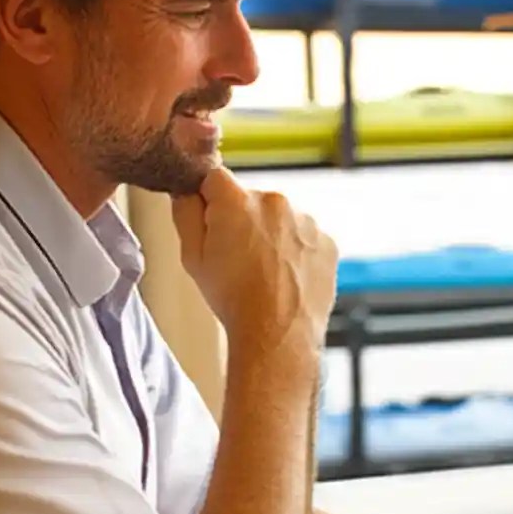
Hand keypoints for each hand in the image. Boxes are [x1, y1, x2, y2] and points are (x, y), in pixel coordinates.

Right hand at [171, 167, 338, 355]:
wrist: (278, 336)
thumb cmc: (233, 299)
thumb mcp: (192, 256)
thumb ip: (185, 212)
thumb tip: (187, 189)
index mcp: (237, 200)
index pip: (215, 177)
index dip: (209, 200)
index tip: (212, 225)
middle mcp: (275, 202)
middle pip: (250, 199)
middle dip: (242, 221)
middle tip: (238, 259)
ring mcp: (306, 221)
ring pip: (280, 219)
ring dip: (272, 236)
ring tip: (264, 274)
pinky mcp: (327, 242)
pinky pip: (305, 238)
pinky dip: (296, 253)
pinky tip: (286, 279)